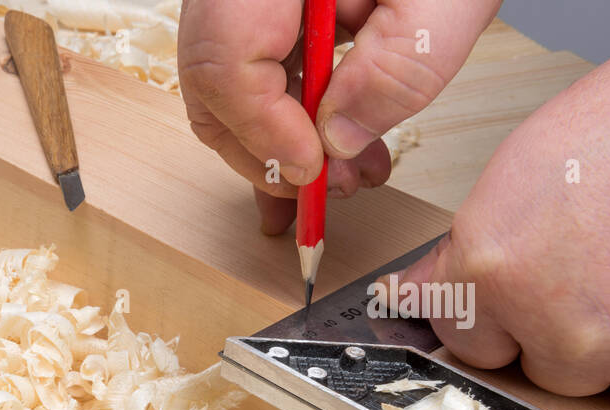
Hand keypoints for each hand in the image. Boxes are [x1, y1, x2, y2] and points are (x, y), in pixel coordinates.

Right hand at [178, 0, 500, 232]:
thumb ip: (398, 68)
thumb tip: (337, 146)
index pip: (226, 58)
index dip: (263, 130)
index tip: (312, 170)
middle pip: (211, 78)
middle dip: (262, 150)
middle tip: (316, 192)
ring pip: (231, 81)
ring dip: (285, 142)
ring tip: (346, 178)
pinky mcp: (275, 3)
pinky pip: (263, 65)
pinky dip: (300, 113)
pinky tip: (347, 144)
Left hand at [383, 53, 609, 399]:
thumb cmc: (606, 134)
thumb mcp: (512, 179)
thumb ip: (460, 255)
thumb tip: (408, 294)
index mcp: (491, 273)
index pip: (467, 344)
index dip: (493, 317)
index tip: (512, 296)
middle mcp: (551, 321)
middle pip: (538, 368)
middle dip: (556, 331)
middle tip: (585, 272)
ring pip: (593, 377)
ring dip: (605, 345)